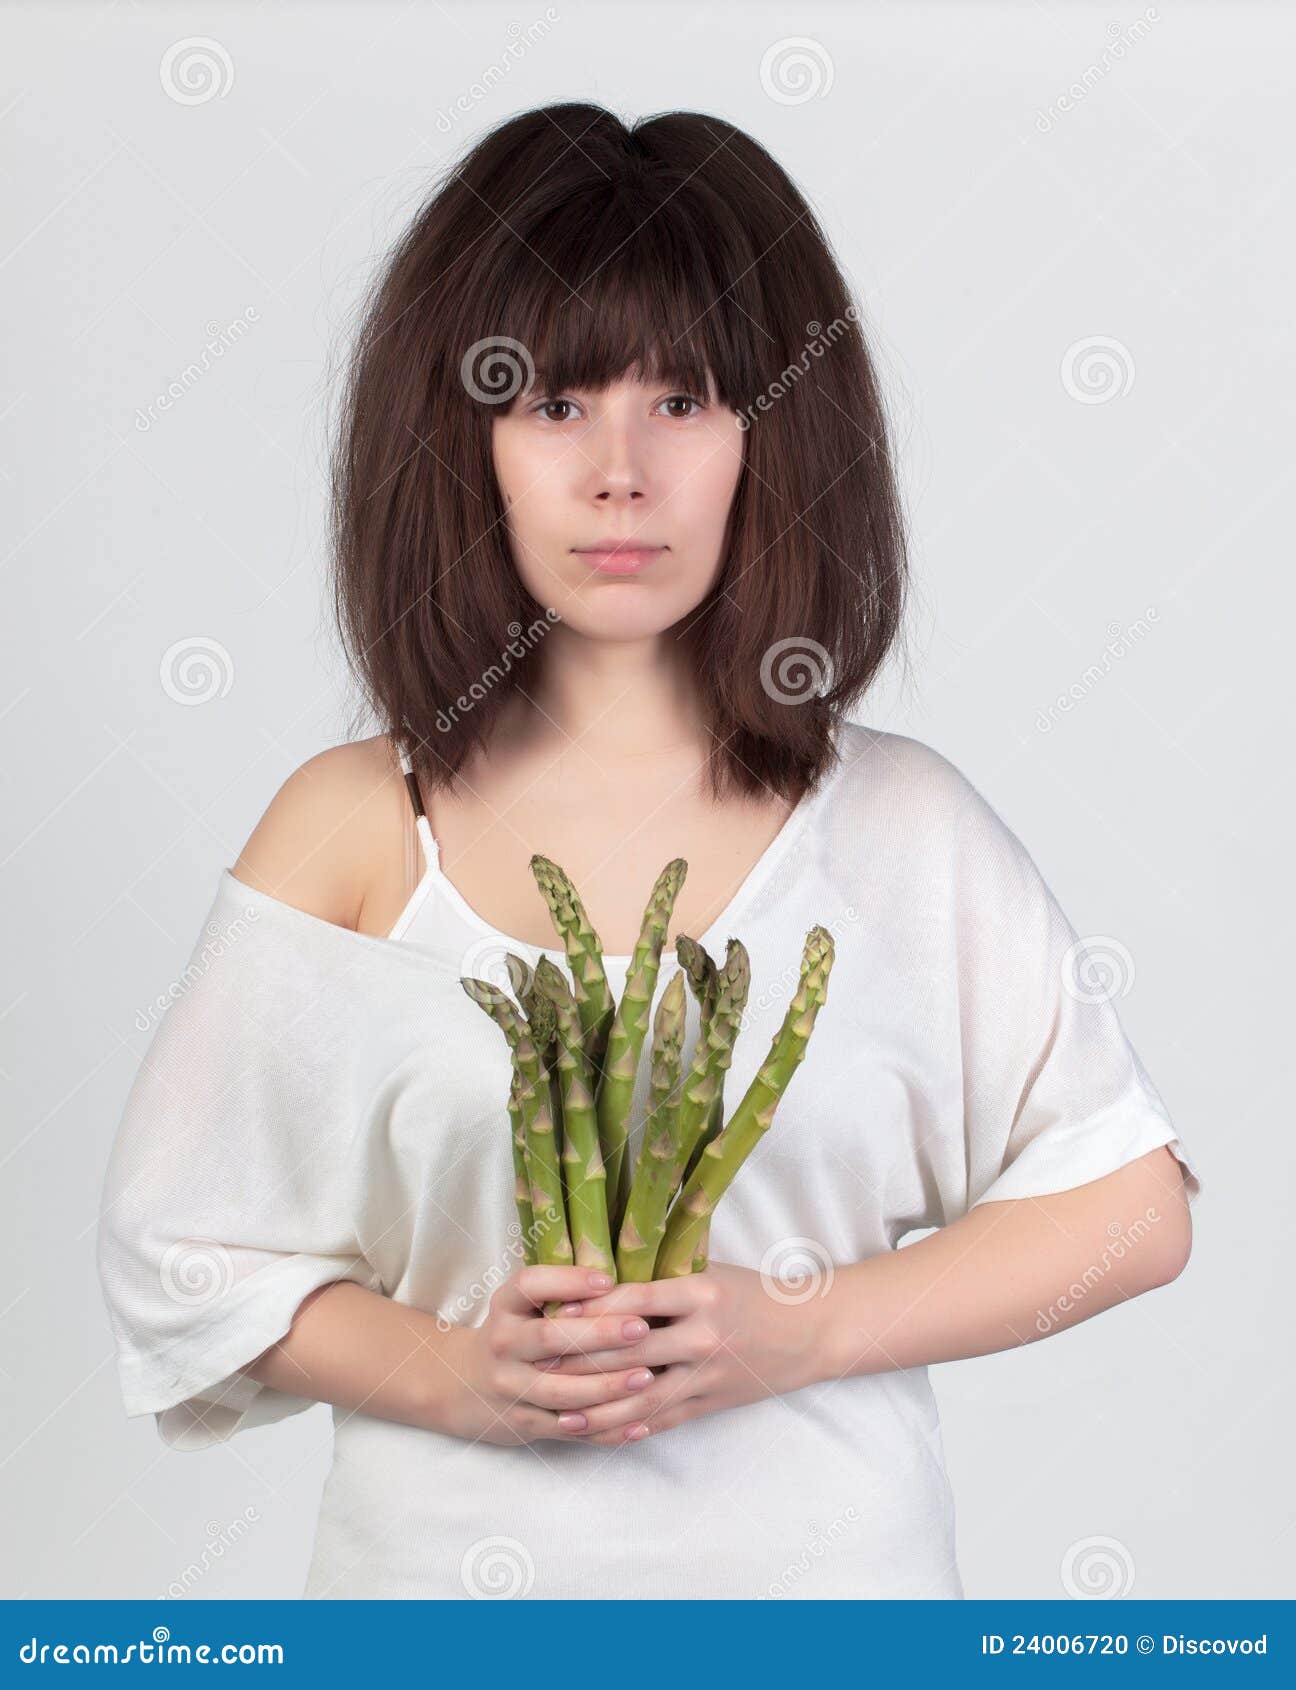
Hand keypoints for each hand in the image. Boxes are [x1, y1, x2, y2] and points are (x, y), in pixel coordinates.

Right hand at [444, 1265, 657, 1445]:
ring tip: (646, 1377)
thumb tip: (624, 1284)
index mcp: (506, 1307)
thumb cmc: (513, 1336)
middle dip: (599, 1334)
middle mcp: (503, 1343)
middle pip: (551, 1338)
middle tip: (641, 1328)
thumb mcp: (521, 1307)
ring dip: (606, 1386)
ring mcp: (510, 1386)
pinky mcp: (522, 1423)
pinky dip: (604, 1429)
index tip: (608, 1280)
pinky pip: (567, 1429)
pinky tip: (636, 1424)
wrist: (461, 1386)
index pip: (530, 1285)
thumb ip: (560, 1297)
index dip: (568, 1281)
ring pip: (561, 1390)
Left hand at [537, 1260, 830, 1445]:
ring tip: (560, 1413)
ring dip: (597, 1409)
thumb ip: (662, 1276)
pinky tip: (600, 1433)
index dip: (590, 1308)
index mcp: (700, 1294)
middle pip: (628, 1354)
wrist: (807, 1332)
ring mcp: (706, 1375)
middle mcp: (702, 1336)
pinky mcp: (710, 1403)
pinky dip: (628, 1429)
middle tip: (537, 1364)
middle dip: (580, 1362)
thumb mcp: (710, 1272)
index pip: (633, 1300)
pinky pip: (662, 1421)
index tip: (551, 1309)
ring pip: (641, 1397)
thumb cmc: (751, 1292)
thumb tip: (599, 1275)